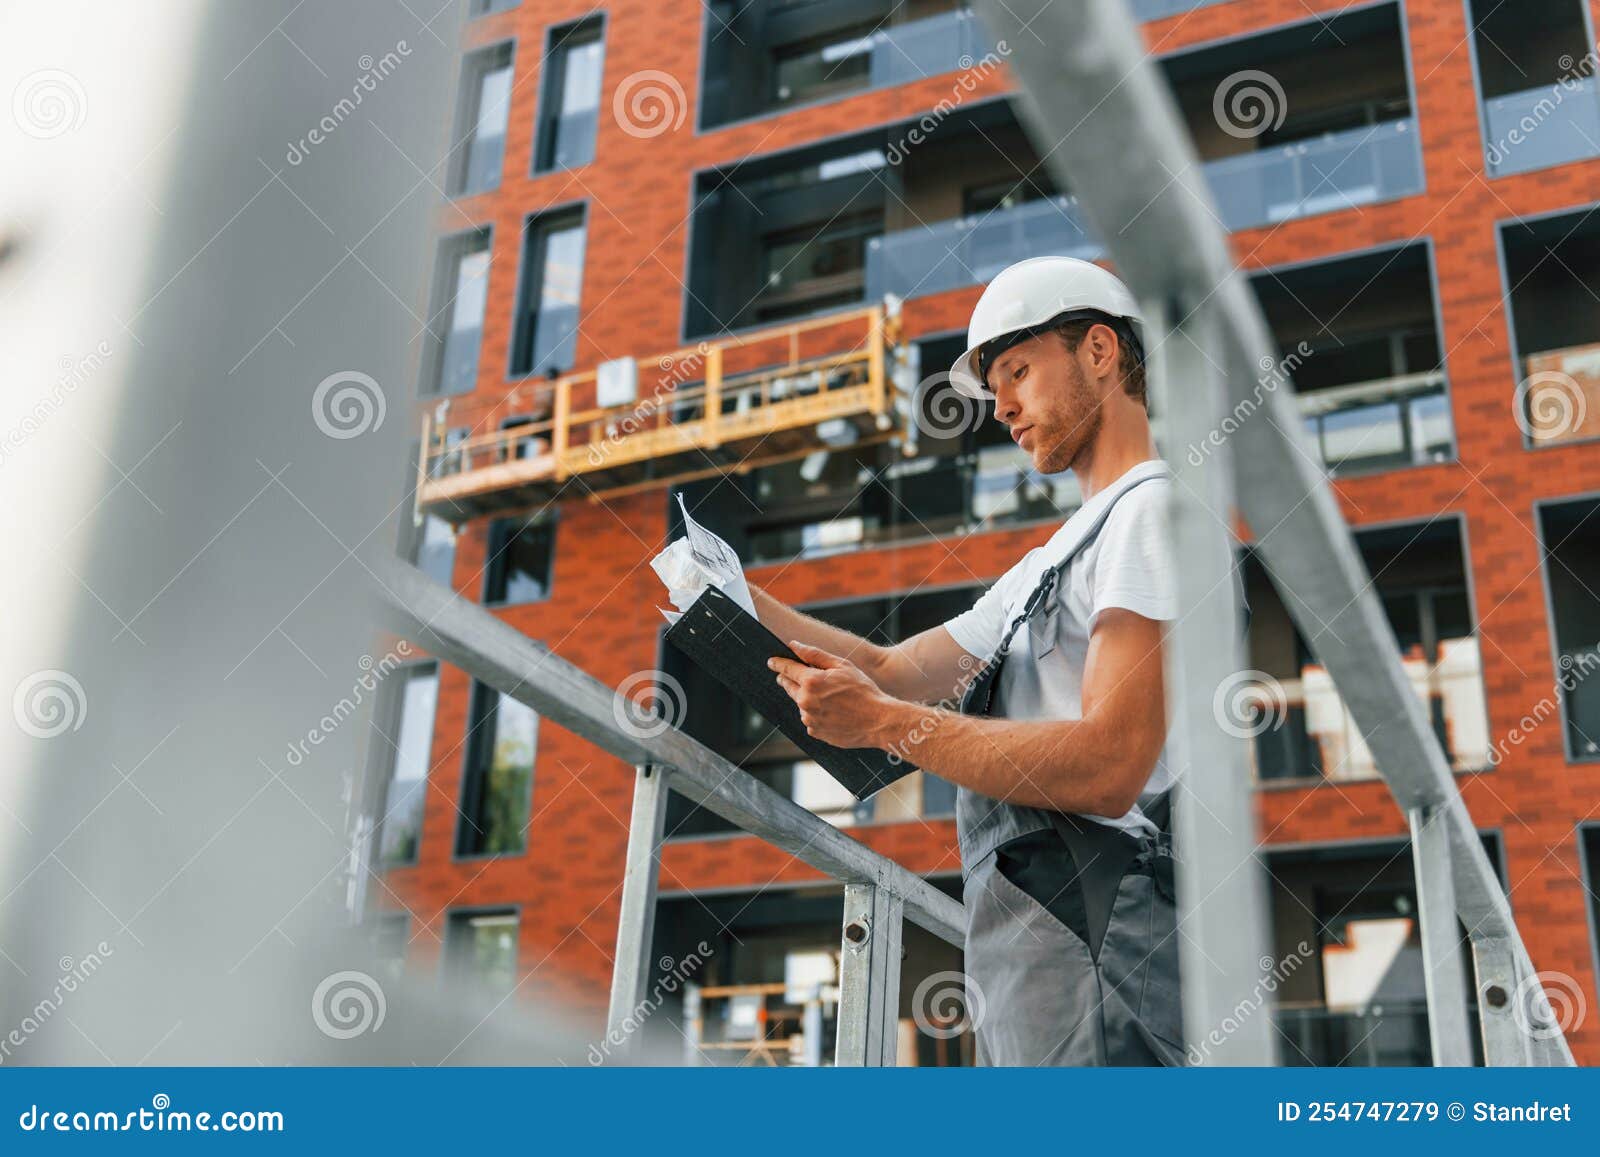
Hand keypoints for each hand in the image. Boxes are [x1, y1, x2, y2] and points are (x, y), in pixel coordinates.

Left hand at [769, 642, 898, 749]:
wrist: (878, 721)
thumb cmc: (863, 690)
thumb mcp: (841, 666)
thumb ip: (814, 654)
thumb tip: (793, 645)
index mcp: (811, 682)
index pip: (786, 669)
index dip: (778, 663)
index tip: (771, 661)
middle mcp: (805, 701)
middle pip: (789, 687)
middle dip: (790, 679)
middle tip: (796, 676)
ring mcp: (809, 719)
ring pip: (801, 704)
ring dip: (808, 698)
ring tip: (831, 698)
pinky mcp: (815, 732)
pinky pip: (810, 719)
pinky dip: (817, 714)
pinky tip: (834, 712)